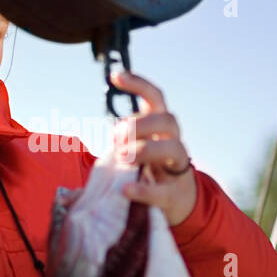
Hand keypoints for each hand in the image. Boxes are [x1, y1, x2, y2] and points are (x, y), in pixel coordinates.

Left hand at [110, 71, 197, 226]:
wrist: (177, 200)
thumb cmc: (149, 168)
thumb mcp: (135, 147)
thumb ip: (122, 139)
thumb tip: (98, 135)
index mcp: (160, 127)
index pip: (155, 97)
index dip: (138, 84)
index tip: (115, 76)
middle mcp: (172, 141)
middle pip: (167, 120)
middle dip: (141, 124)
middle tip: (117, 140)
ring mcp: (177, 166)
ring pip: (173, 148)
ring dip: (146, 150)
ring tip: (122, 158)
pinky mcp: (174, 193)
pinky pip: (163, 190)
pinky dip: (143, 190)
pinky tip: (126, 189)